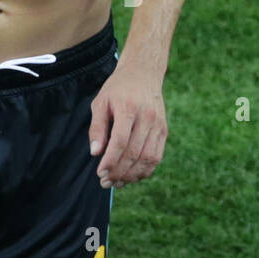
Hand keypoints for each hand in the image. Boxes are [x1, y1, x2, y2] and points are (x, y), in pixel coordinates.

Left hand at [89, 65, 167, 189]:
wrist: (143, 74)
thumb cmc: (117, 89)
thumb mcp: (101, 102)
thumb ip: (97, 127)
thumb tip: (95, 153)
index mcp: (128, 108)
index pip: (121, 141)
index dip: (111, 160)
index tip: (100, 173)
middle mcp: (147, 117)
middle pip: (134, 153)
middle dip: (119, 172)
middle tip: (105, 183)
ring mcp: (158, 125)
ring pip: (148, 158)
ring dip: (132, 175)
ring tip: (117, 183)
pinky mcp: (164, 131)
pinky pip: (157, 156)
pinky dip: (145, 170)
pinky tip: (132, 176)